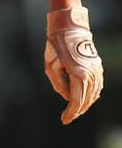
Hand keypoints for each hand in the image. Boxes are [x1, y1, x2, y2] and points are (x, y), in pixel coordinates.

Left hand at [44, 6, 103, 123]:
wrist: (70, 27)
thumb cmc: (56, 46)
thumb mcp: (51, 67)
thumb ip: (59, 85)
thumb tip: (67, 97)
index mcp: (78, 75)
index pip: (76, 101)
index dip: (70, 113)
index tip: (64, 120)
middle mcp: (90, 74)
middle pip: (86, 100)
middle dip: (77, 111)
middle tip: (67, 118)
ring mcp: (96, 69)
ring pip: (94, 93)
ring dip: (85, 104)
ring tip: (75, 111)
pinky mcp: (97, 66)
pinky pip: (98, 85)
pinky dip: (92, 95)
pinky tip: (87, 100)